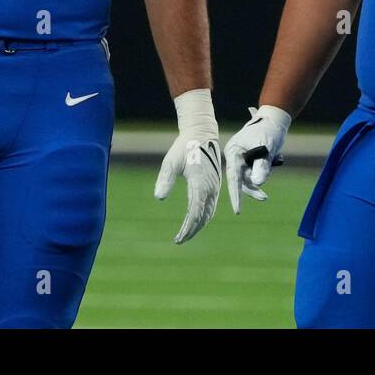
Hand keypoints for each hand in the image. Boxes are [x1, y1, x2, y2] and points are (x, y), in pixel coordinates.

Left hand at [154, 89, 220, 243]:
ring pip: (209, 213)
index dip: (187, 228)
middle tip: (179, 240)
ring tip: (186, 234)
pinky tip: (195, 221)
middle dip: (192, 231)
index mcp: (201, 184)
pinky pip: (211, 206)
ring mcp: (215, 187)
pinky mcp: (215, 185)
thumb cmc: (183, 147)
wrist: (201, 134)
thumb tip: (159, 198)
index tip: (178, 238)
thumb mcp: (171, 162)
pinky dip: (204, 217)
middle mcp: (211, 188)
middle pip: (204, 217)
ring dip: (198, 226)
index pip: (195, 213)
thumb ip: (165, 179)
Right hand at [223, 105, 290, 212]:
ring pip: (250, 177)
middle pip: (241, 180)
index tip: (238, 210)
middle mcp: (235, 156)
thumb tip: (258, 184)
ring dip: (262, 177)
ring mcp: (242, 158)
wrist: (275, 119)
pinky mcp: (250, 159)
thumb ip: (261, 166)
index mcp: (233, 151)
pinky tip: (275, 158)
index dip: (236, 195)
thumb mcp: (267, 148)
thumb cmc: (269, 131)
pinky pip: (256, 172)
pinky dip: (265, 170)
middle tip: (264, 198)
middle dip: (253, 189)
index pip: (233, 177)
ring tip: (272, 170)